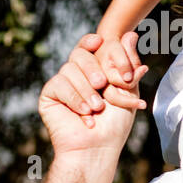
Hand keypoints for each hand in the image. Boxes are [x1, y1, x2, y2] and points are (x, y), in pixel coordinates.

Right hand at [39, 32, 146, 158]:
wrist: (98, 147)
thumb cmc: (115, 124)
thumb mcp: (128, 91)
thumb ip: (128, 65)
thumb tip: (132, 35)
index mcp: (96, 71)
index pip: (90, 47)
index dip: (92, 42)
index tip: (100, 41)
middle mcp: (78, 75)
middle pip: (80, 54)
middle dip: (94, 69)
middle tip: (104, 85)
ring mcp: (63, 84)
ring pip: (69, 69)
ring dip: (87, 90)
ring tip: (98, 108)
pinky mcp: (50, 95)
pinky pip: (58, 84)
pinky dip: (74, 98)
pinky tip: (85, 113)